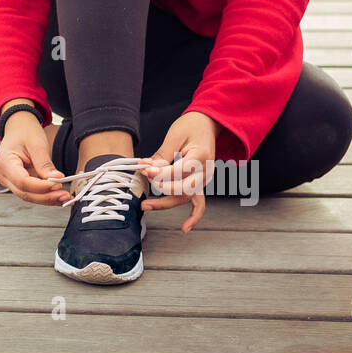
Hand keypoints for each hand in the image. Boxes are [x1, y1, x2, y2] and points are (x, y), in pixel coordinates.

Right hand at [0, 113, 70, 205]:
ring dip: (47, 199)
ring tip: (65, 197)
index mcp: (4, 162)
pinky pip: (31, 192)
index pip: (23, 181)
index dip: (41, 187)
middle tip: (65, 195)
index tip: (58, 185)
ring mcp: (8, 180)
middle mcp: (3, 174)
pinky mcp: (17, 183)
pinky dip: (45, 195)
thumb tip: (56, 179)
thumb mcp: (37, 144)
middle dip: (46, 196)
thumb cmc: (24, 131)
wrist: (18, 126)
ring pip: (28, 195)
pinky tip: (58, 195)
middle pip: (25, 192)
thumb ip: (45, 164)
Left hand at [139, 111, 219, 232]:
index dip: (159, 173)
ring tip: (146, 205)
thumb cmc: (191, 127)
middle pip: (182, 189)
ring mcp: (204, 179)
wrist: (207, 124)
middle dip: (160, 188)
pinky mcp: (199, 183)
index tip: (145, 169)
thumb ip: (162, 155)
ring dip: (165, 203)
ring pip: (185, 197)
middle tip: (144, 180)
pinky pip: (198, 203)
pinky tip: (184, 228)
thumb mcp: (174, 136)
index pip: (178, 171)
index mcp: (200, 156)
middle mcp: (205, 171)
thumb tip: (149, 170)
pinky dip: (193, 216)